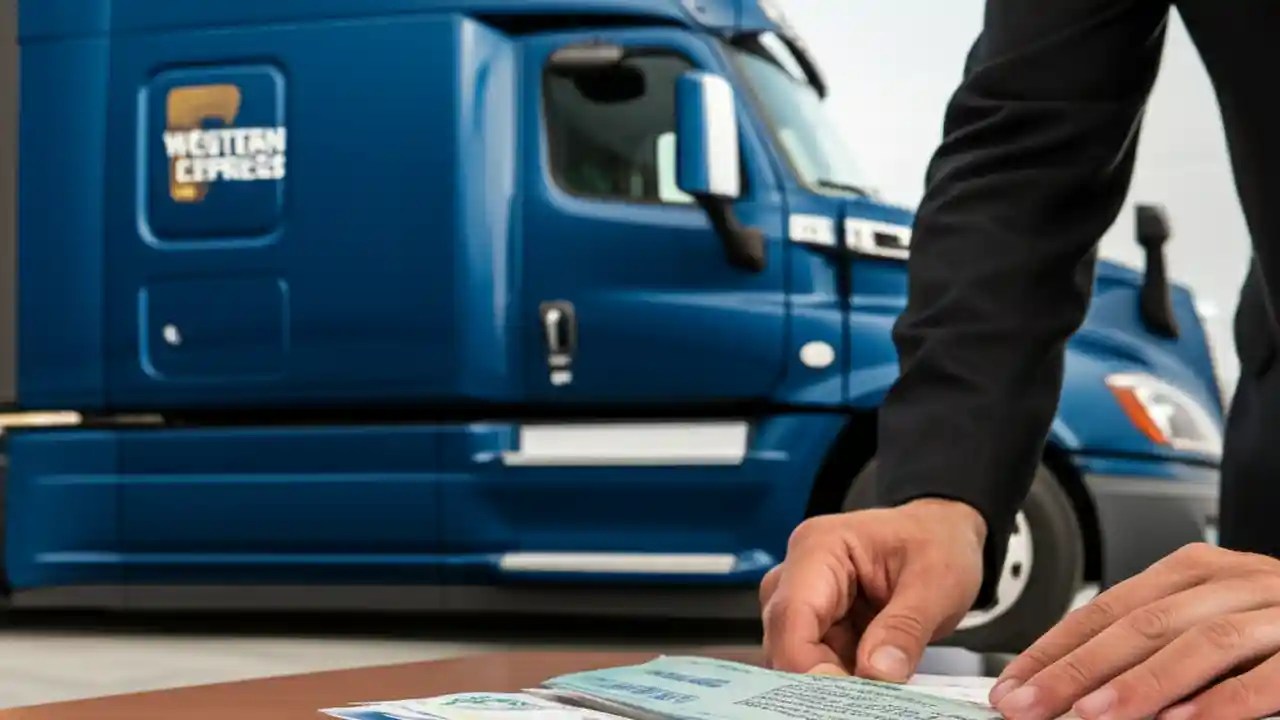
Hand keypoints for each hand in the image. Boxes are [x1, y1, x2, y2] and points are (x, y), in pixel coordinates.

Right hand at [759, 498, 986, 681]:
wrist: (942, 534)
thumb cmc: (936, 542)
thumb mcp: (936, 583)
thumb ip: (905, 628)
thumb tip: (878, 674)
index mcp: (820, 547)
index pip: (792, 613)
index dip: (806, 663)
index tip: (843, 698)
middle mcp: (798, 573)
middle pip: (785, 639)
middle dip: (818, 677)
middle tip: (863, 703)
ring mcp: (805, 601)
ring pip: (795, 657)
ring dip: (831, 682)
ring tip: (873, 697)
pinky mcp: (818, 625)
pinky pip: (817, 663)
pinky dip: (843, 681)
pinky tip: (871, 690)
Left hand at [990, 543, 1279, 719]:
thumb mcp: (1211, 624)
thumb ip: (1154, 647)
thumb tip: (1075, 686)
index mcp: (1198, 571)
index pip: (1109, 607)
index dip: (1056, 647)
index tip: (1015, 685)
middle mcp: (1236, 582)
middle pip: (1143, 622)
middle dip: (1077, 668)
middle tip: (1032, 705)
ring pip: (1201, 641)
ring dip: (1141, 684)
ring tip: (1092, 717)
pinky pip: (1270, 674)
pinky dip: (1223, 701)